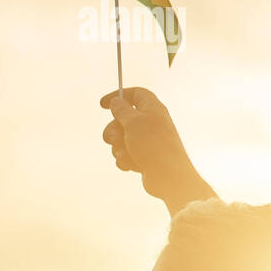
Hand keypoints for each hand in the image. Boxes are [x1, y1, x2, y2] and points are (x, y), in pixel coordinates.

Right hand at [100, 87, 214, 213]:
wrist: (168, 176)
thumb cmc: (153, 145)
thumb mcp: (134, 122)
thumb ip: (122, 110)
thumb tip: (116, 102)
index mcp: (153, 109)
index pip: (136, 94)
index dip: (119, 95)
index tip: (102, 104)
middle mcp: (150, 123)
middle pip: (122, 119)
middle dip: (113, 130)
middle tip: (113, 138)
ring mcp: (147, 141)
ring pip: (121, 138)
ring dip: (118, 147)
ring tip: (127, 154)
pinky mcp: (143, 156)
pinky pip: (125, 153)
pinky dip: (125, 158)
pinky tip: (132, 164)